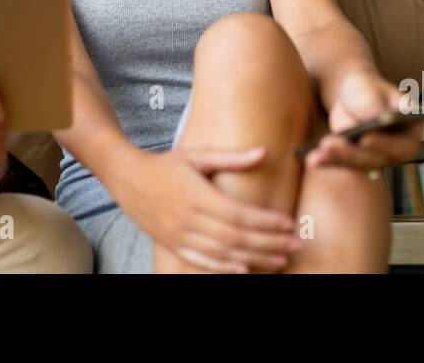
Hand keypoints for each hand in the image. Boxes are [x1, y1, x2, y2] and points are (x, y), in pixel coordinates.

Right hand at [117, 147, 302, 272]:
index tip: (289, 223)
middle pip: (235, 237)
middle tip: (296, 246)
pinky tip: (245, 270)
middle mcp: (188, 218)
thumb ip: (231, 157)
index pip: (238, 214)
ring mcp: (180, 235)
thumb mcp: (197, 155)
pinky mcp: (174, 245)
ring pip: (222, 254)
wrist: (128, 179)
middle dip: (269, 243)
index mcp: (196, 194)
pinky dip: (224, 269)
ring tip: (281, 259)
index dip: (266, 222)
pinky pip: (202, 262)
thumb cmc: (166, 164)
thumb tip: (264, 152)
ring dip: (255, 259)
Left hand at [305, 66, 422, 170]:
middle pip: (377, 158)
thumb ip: (373, 100)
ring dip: (337, 158)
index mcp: (410, 131)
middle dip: (352, 152)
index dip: (385, 144)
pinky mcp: (355, 161)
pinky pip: (341, 164)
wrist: (352, 94)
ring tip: (318, 152)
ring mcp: (375, 159)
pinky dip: (326, 162)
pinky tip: (312, 159)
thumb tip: (374, 116)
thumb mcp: (369, 86)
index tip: (366, 138)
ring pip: (357, 164)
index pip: (403, 144)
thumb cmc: (367, 88)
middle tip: (331, 144)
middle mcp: (396, 151)